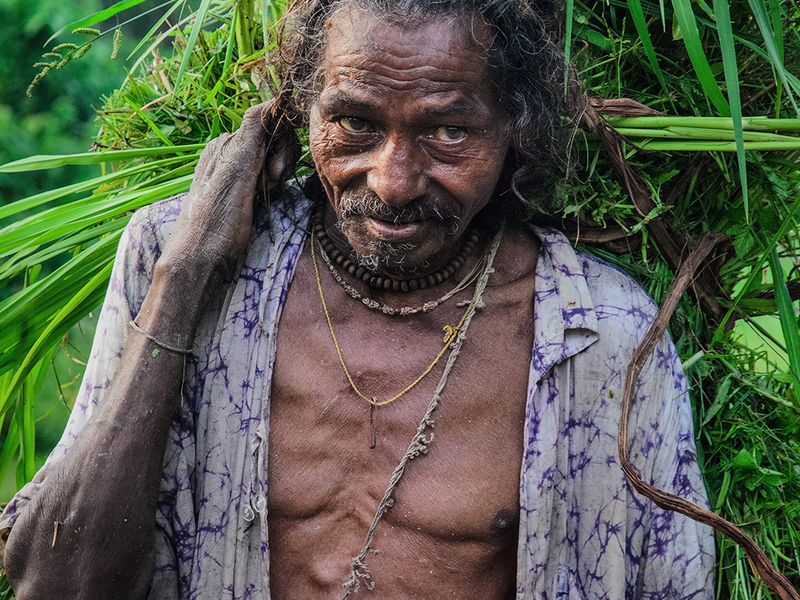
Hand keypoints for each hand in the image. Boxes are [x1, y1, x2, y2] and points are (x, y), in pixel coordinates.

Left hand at [159, 101, 294, 280]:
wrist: (200, 258)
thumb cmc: (216, 218)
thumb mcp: (235, 171)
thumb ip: (251, 134)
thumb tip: (268, 100)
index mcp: (227, 142)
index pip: (268, 123)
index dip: (281, 142)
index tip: (275, 169)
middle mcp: (230, 153)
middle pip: (273, 141)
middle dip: (280, 160)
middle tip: (271, 184)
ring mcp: (236, 172)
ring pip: (272, 159)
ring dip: (277, 175)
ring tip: (265, 194)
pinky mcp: (242, 191)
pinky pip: (267, 176)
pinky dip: (272, 186)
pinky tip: (264, 199)